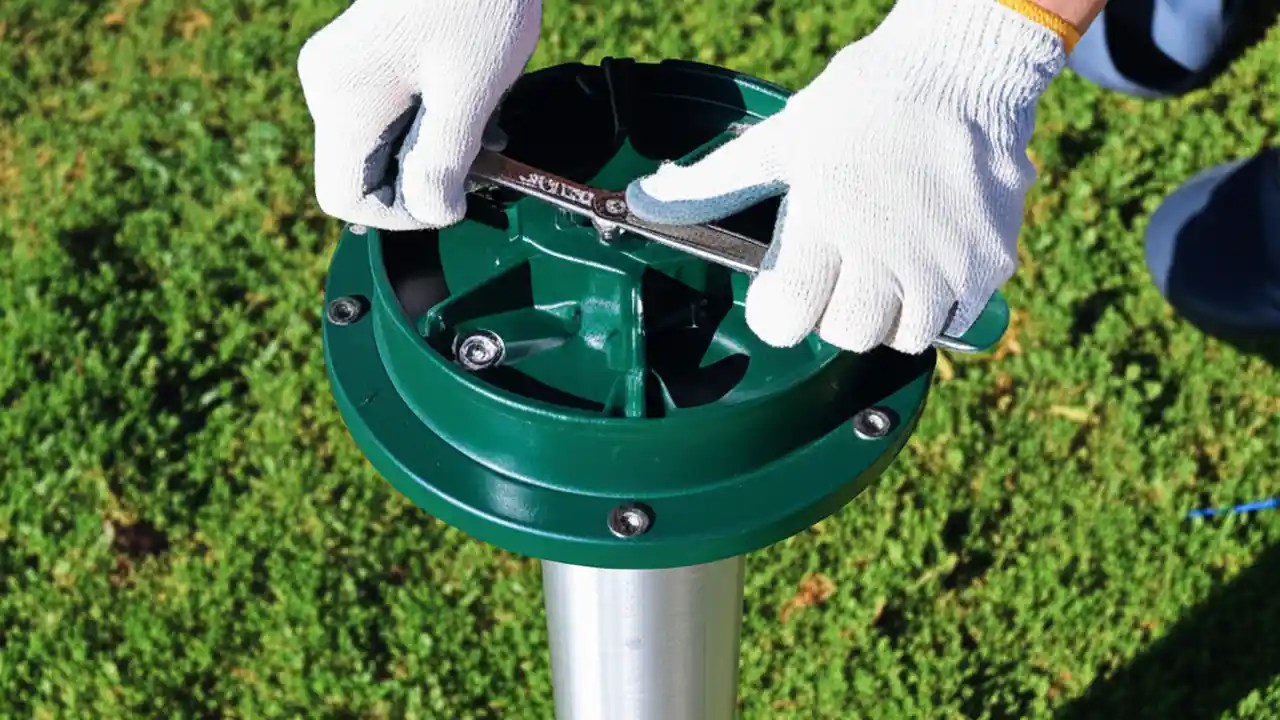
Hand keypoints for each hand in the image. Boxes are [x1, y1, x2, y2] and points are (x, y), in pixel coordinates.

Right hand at [298, 0, 540, 229]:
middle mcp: (329, 87)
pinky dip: (429, 125)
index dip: (400, 216)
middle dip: (423, 180)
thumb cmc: (475, 3)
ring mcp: (342, 71)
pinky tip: (470, 105)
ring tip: (484, 125)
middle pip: (361, 174)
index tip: (453, 197)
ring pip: (378, 148)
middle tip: (481, 160)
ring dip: (433, 153)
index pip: (345, 198)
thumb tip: (434, 214)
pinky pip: (388, 116)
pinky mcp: (364, 59)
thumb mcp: (470, 93)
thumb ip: (445, 162)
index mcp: (344, 100)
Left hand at [626, 0, 1066, 353]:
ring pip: (905, 337)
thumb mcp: (781, 138)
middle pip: (850, 335)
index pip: (790, 318)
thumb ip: (715, 181)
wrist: (961, 70)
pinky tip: (929, 260)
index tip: (782, 289)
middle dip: (835, 312)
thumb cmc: (862, 101)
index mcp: (825, 223)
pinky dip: (941, 302)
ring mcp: (944, 263)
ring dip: (889, 315)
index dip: (779, 311)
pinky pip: (958, 316)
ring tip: (885, 269)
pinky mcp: (990, 263)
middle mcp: (887, 253)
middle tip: (838, 273)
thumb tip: (648, 196)